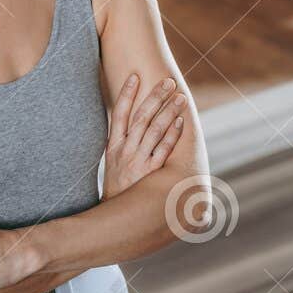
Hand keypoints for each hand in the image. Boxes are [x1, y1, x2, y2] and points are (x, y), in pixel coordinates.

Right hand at [102, 72, 186, 198]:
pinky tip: (180, 122)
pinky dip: (172, 135)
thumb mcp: (112, 162)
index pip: (119, 114)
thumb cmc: (118, 186)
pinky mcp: (151, 174)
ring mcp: (138, 161)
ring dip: (168, 112)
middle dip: (154, 97)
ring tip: (179, 97)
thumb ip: (122, 142)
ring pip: (154, 130)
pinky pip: (163, 150)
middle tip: (168, 81)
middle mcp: (125, 151)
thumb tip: (130, 120)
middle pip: (141, 118)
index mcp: (113, 146)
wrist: (115, 215)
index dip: (127, 95)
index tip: (135, 76)